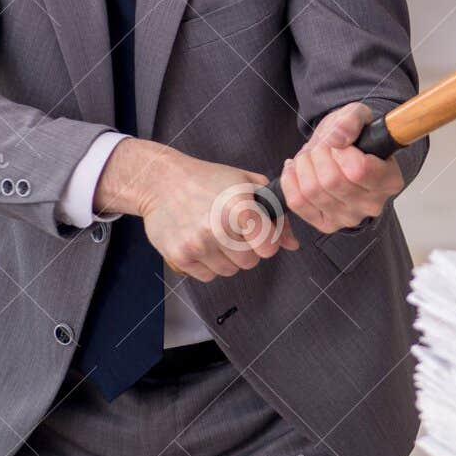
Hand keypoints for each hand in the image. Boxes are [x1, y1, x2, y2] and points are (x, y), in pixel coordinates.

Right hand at [96, 140, 298, 281]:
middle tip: (231, 230)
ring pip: (229, 271)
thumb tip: (292, 244)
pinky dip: (206, 264)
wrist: (162, 181)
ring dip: (226, 258)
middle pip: (249, 262)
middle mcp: (218, 228)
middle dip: (245, 249)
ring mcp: (197, 244)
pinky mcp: (180, 256)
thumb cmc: (207, 180)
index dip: (266, 241)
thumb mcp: (247, 183)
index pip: (268, 249)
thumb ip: (275, 213)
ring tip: (214, 234)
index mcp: (238, 207)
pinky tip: (200, 242)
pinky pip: (207, 276)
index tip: (258, 233)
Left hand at [279, 102, 402, 234]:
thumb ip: (351, 120)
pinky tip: (295, 168)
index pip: (359, 170)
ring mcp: (349, 218)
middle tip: (321, 146)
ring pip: (312, 191)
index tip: (340, 142)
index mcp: (390, 180)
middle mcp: (373, 205)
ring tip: (309, 155)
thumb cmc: (353, 138)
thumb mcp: (356, 116)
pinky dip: (290, 181)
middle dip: (318, 155)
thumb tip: (337, 136)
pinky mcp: (327, 224)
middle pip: (332, 181)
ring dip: (303, 165)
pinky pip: (298, 203)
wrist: (341, 154)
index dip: (342, 151)